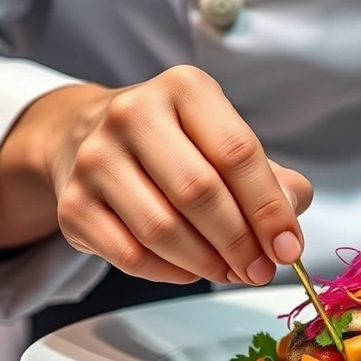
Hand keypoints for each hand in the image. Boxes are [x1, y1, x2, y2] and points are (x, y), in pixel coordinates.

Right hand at [0, 65, 311, 285]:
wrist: (84, 137)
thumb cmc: (175, 144)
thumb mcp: (226, 141)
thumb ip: (272, 180)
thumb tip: (288, 230)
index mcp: (184, 88)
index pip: (237, 153)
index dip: (269, 209)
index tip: (289, 249)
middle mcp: (132, 114)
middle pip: (199, 192)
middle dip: (240, 243)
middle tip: (260, 270)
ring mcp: (95, 159)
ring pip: (163, 229)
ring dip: (208, 263)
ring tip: (231, 272)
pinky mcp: (71, 205)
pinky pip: (130, 256)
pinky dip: (170, 272)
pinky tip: (190, 270)